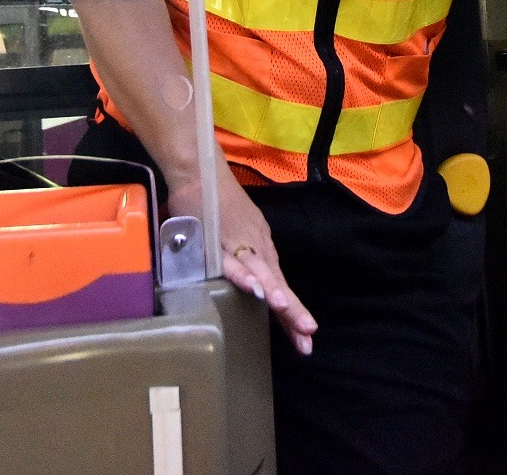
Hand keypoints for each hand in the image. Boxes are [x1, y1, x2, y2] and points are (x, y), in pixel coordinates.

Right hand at [168, 168, 317, 354]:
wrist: (198, 170)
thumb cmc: (212, 202)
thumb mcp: (232, 233)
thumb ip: (236, 257)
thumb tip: (242, 280)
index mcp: (259, 247)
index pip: (279, 284)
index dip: (290, 311)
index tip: (305, 337)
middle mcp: (256, 246)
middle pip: (277, 283)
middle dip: (292, 311)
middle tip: (308, 337)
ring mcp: (240, 241)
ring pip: (261, 273)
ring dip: (276, 294)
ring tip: (288, 313)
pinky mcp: (219, 238)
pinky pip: (232, 262)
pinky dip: (245, 276)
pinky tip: (257, 292)